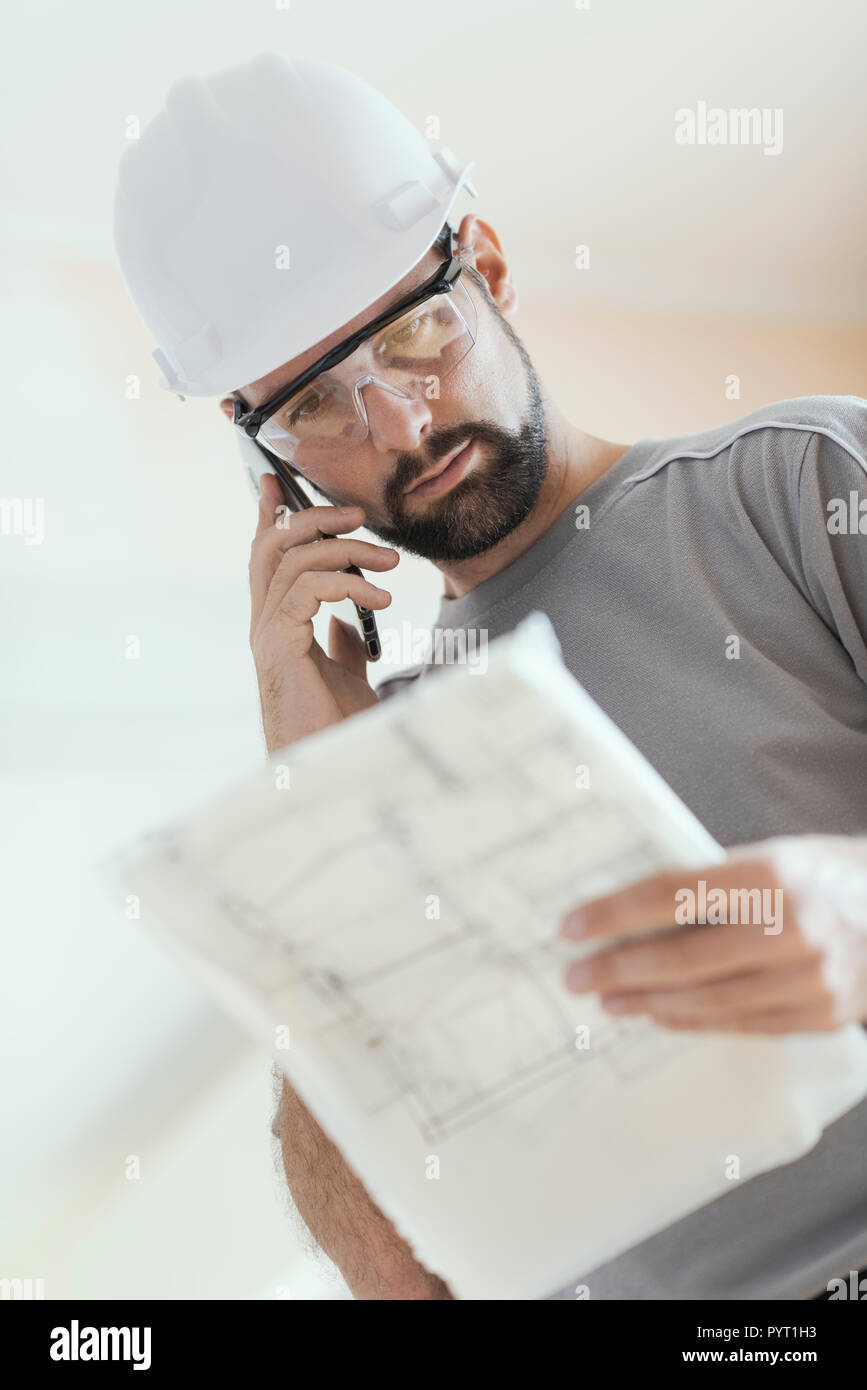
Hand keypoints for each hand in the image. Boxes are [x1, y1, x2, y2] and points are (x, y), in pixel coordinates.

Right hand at [249, 473, 398, 751]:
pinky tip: (381, 598)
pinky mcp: (280, 646)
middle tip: (357, 515)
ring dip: (347, 551)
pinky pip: (307, 590)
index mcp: (278, 625)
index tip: (275, 481)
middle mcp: (264, 624)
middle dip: (313, 518)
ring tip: (391, 562)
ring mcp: (267, 634)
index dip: (269, 516)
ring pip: (292, 561)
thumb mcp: (347, 676)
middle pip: (273, 546)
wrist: (330, 769)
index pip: (267, 557)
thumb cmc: (336, 728)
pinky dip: (348, 583)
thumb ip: (342, 645)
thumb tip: (345, 621)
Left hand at [560, 835, 866, 1033]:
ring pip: (708, 1000)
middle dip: (618, 969)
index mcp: (773, 875)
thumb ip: (709, 882)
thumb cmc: (820, 875)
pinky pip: (740, 1024)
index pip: (671, 895)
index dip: (614, 913)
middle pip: (683, 958)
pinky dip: (691, 1020)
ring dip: (646, 1002)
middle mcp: (795, 928)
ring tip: (607, 999)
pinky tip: (657, 1014)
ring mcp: (811, 980)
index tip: (571, 928)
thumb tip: (626, 909)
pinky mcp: (820, 1016)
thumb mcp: (769, 856)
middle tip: (575, 976)